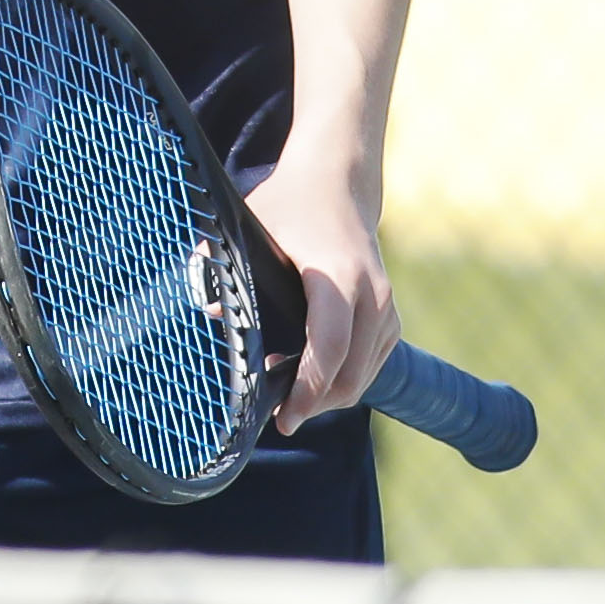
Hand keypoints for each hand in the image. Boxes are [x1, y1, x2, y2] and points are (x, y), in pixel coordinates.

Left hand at [245, 158, 397, 431]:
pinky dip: (343, 380)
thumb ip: (223, 267)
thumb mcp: (248, 227)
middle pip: (350, 374)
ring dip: (328, 395)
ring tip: (287, 399)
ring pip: (363, 376)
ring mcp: (387, 308)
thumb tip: (213, 311)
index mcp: (336, 276)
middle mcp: (371, 296)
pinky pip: (371, 365)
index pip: (328, 347)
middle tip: (278, 417)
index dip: (307, 389)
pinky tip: (310, 380)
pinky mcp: (391, 318)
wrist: (340, 184)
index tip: (284, 418)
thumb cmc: (288, 206)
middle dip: (314, 403)